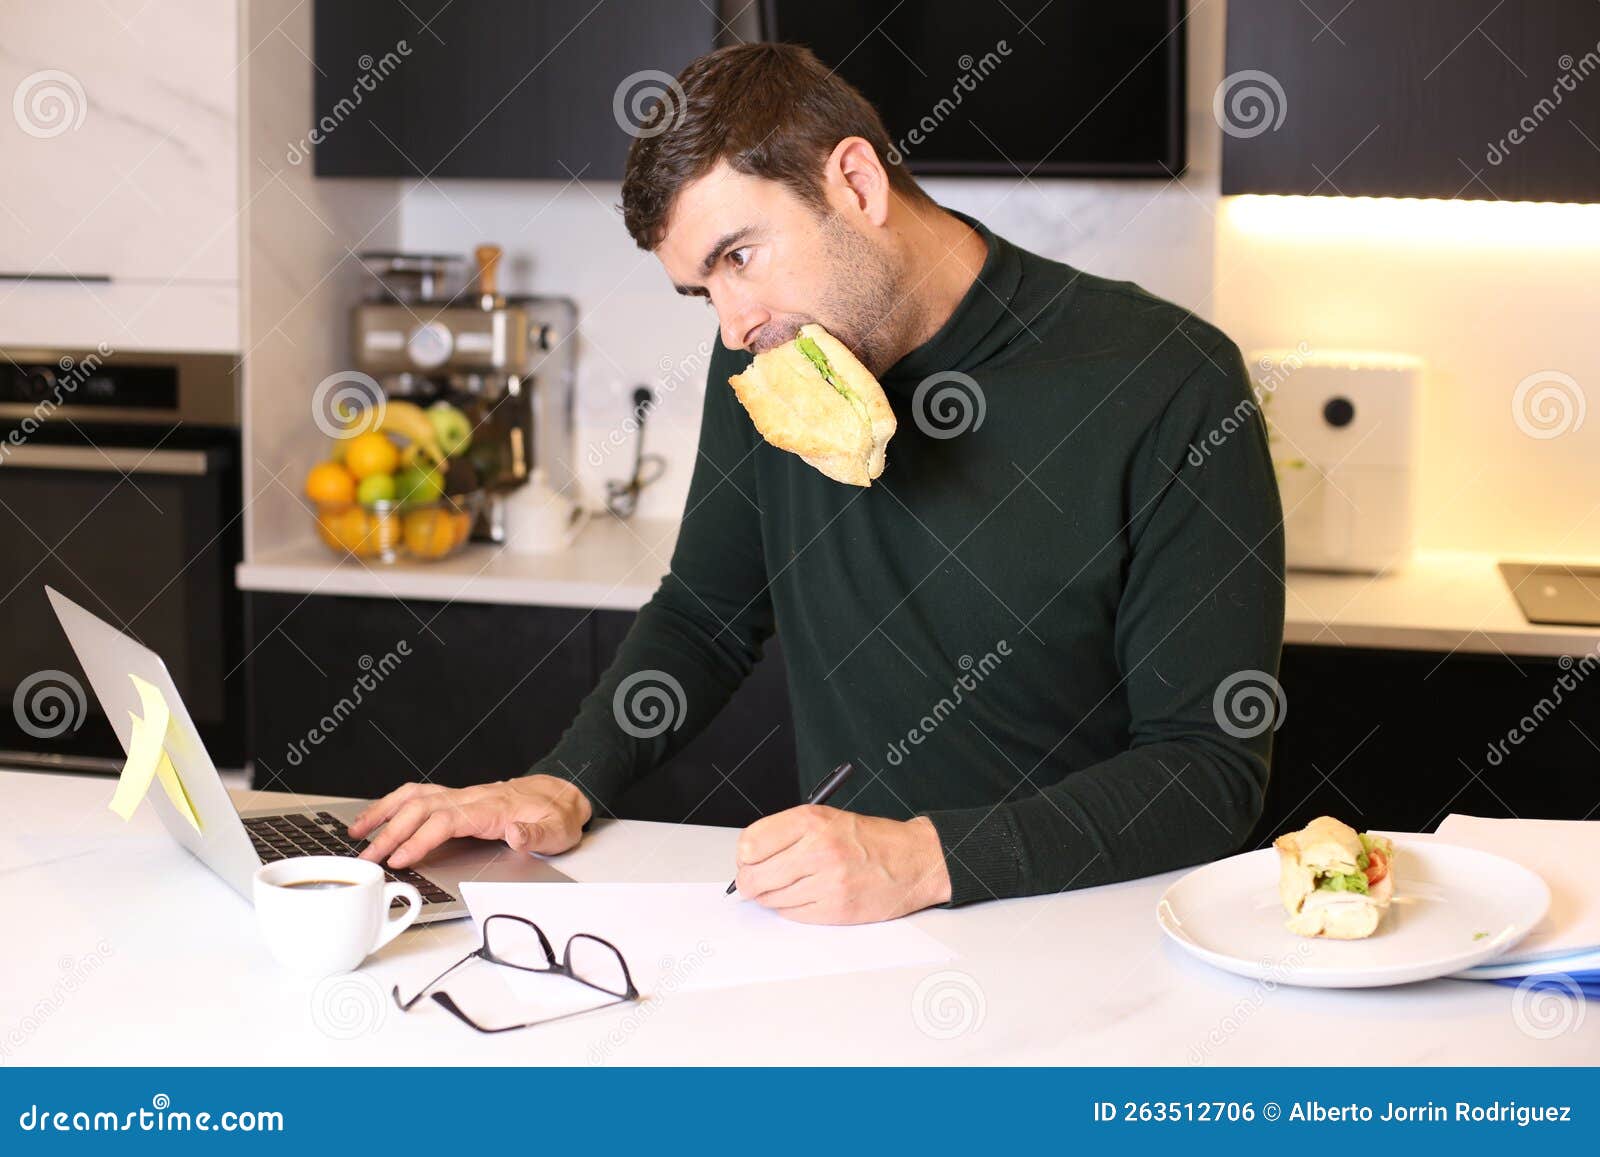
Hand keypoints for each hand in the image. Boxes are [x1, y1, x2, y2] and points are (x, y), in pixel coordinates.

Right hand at [347, 775, 592, 868]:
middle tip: (367, 859)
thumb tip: (515, 835)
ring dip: (383, 813)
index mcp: (491, 808)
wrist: (561, 795)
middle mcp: (471, 797)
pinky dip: (393, 804)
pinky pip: (419, 795)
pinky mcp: (457, 798)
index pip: (446, 820)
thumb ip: (536, 835)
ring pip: (414, 797)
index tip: (399, 859)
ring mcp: (462, 795)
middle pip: (422, 808)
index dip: (420, 839)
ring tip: (357, 833)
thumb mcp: (557, 831)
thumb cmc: (556, 815)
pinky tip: (376, 818)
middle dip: (391, 833)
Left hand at [731, 806, 951, 923]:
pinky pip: (792, 915)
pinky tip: (807, 896)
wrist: (914, 860)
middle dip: (749, 883)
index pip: (751, 843)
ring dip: (772, 897)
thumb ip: (786, 834)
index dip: (744, 856)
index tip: (749, 860)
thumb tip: (747, 859)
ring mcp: (829, 882)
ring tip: (790, 885)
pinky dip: (792, 908)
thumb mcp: (826, 818)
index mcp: (812, 821)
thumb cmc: (869, 839)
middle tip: (755, 882)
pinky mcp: (837, 909)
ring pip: (771, 899)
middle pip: (754, 876)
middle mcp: (819, 850)